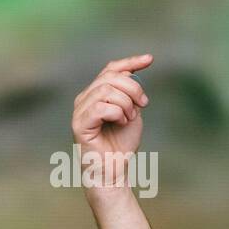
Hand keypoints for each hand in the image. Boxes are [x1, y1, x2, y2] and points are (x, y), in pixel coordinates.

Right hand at [71, 53, 152, 184]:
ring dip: (126, 104)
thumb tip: (134, 74)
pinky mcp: (79, 123)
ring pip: (107, 90)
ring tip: (129, 118)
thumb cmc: (121, 144)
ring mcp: (80, 109)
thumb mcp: (132, 113)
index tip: (150, 59)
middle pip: (111, 77)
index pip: (111, 69)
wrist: (113, 169)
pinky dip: (117, 113)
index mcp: (96, 93)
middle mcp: (85, 97)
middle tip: (142, 106)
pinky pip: (101, 107)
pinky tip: (121, 122)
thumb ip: (131, 95)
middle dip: (134, 89)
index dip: (130, 62)